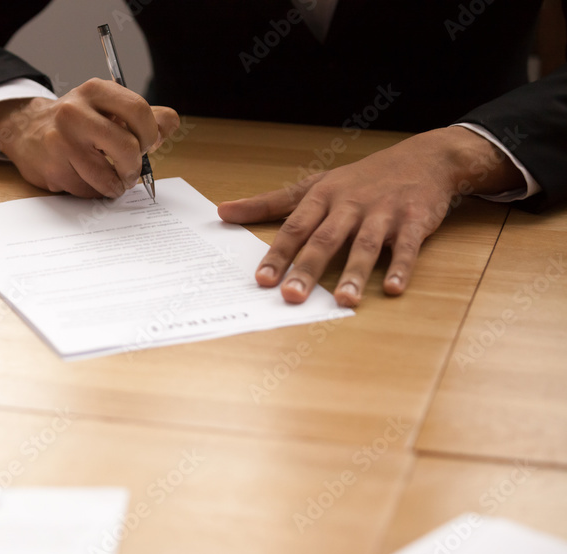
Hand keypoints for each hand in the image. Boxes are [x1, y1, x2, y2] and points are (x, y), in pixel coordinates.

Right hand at [0, 78, 179, 197]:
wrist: (27, 131)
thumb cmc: (77, 122)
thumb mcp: (108, 108)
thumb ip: (145, 115)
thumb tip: (170, 125)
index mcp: (95, 91)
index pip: (140, 111)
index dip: (151, 135)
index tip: (146, 146)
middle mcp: (75, 112)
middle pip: (128, 148)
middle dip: (135, 167)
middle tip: (131, 171)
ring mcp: (61, 141)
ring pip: (108, 176)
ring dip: (117, 186)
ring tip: (113, 181)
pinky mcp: (53, 168)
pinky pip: (89, 191)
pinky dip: (95, 191)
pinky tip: (88, 180)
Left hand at [217, 127, 525, 306]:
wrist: (426, 158)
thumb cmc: (362, 178)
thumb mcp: (315, 184)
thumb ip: (269, 202)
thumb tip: (222, 211)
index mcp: (323, 196)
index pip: (294, 228)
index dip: (278, 254)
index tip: (262, 280)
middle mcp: (350, 205)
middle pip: (325, 239)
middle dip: (307, 268)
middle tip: (292, 296)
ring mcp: (383, 213)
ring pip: (365, 244)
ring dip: (354, 273)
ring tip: (344, 301)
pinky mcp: (414, 221)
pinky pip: (407, 246)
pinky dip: (401, 266)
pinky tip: (393, 288)